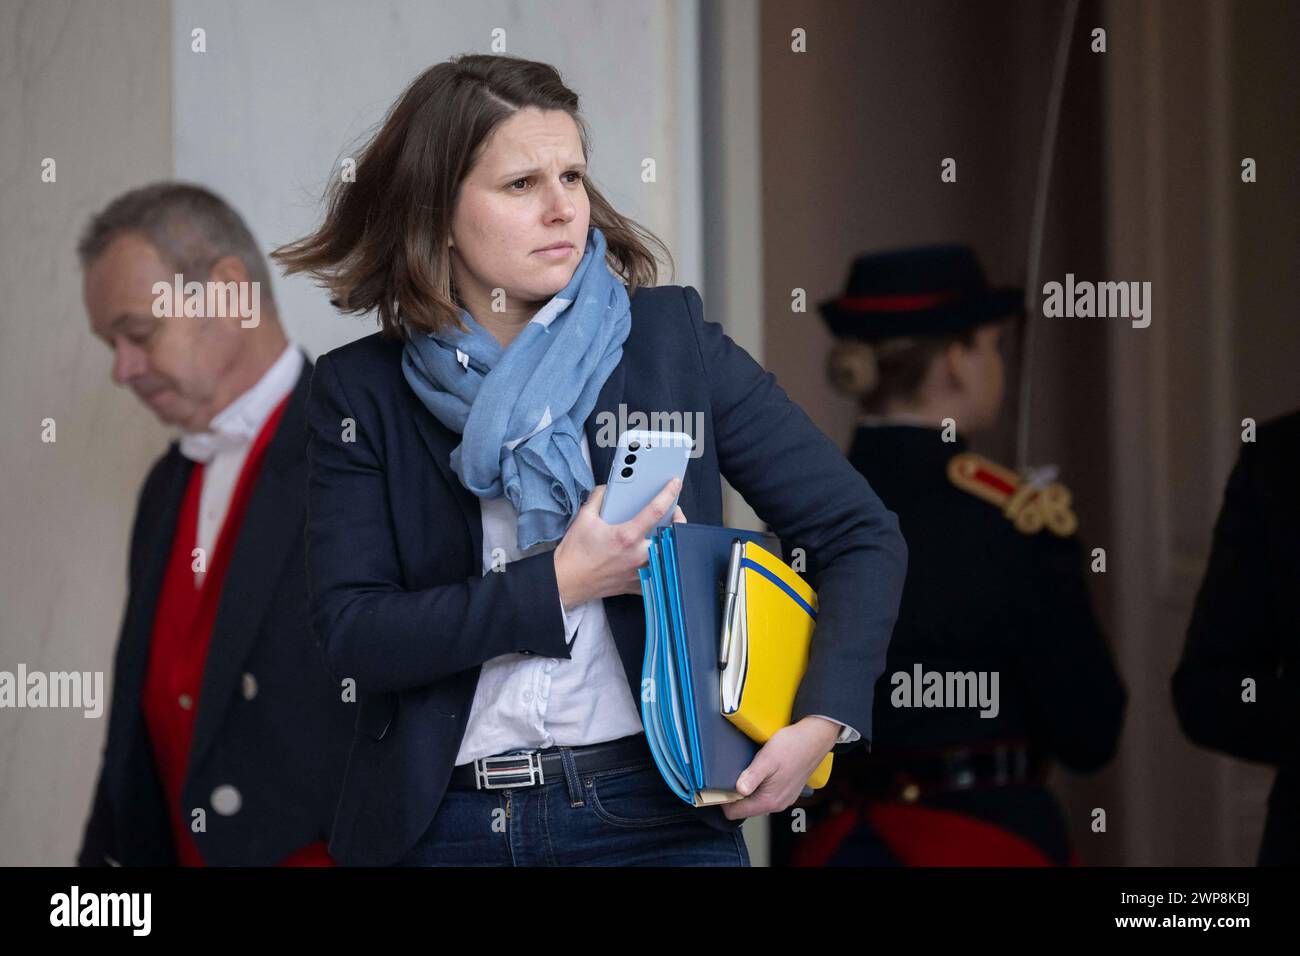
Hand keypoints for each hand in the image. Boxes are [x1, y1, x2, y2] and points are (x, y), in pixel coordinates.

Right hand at [553, 479, 685, 607]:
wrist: (566, 581)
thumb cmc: (574, 554)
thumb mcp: (584, 518)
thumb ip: (598, 498)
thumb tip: (608, 488)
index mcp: (626, 536)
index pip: (655, 510)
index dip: (668, 493)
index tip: (674, 484)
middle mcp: (636, 555)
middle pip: (671, 537)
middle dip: (678, 523)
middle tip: (674, 514)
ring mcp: (638, 572)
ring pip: (667, 558)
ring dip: (670, 545)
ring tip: (668, 534)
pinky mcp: (634, 584)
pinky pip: (655, 578)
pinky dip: (659, 568)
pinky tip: (657, 559)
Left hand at [722, 716, 840, 820]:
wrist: (816, 737)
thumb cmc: (793, 746)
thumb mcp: (767, 759)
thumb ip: (752, 776)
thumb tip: (738, 789)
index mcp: (769, 801)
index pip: (735, 813)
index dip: (722, 800)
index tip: (717, 785)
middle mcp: (777, 804)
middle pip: (744, 808)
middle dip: (733, 794)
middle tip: (728, 773)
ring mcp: (783, 798)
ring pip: (755, 800)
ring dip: (746, 788)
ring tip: (743, 769)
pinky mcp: (787, 790)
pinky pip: (766, 793)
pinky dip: (758, 784)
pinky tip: (758, 769)